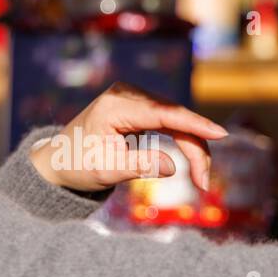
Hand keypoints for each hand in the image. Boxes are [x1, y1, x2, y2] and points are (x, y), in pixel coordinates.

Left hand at [29, 81, 227, 191]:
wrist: (58, 160)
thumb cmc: (77, 165)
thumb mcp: (106, 171)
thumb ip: (138, 166)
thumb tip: (172, 166)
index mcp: (115, 105)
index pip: (163, 113)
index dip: (194, 124)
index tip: (220, 134)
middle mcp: (127, 94)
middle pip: (175, 117)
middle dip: (196, 147)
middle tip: (204, 182)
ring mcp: (134, 98)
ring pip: (177, 119)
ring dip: (193, 145)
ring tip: (200, 179)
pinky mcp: (140, 107)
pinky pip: (170, 121)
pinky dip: (184, 139)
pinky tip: (194, 161)